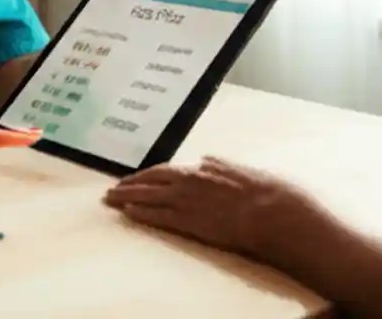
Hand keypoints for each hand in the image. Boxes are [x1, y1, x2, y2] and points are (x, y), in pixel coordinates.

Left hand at [104, 156, 317, 258]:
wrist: (271, 211)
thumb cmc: (265, 191)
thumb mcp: (241, 169)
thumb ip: (221, 165)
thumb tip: (206, 159)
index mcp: (202, 169)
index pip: (166, 170)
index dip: (147, 174)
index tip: (135, 177)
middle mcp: (189, 181)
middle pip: (150, 181)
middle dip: (129, 184)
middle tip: (112, 188)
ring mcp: (186, 202)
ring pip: (147, 197)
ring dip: (126, 198)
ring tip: (110, 200)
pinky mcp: (188, 222)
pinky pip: (157, 216)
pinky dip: (140, 214)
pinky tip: (127, 214)